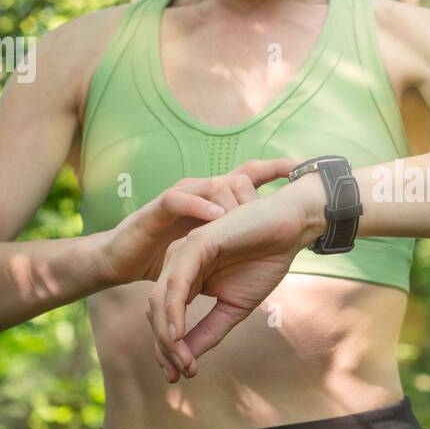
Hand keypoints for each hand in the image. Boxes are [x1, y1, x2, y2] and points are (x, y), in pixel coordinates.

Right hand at [97, 158, 301, 285]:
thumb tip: (277, 247)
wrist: (124, 260)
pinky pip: (179, 200)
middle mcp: (202, 194)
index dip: (276, 171)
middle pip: (239, 174)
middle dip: (266, 171)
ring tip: (257, 207)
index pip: (250, 179)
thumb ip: (236, 248)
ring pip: (213, 184)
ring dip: (235, 195)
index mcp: (217, 203)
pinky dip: (199, 207)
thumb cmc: (169, 255)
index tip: (305, 168)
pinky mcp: (157, 209)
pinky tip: (217, 218)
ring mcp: (181, 197)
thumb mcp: (210, 254)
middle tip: (293, 173)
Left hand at [147, 180, 320, 380]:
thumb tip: (186, 362)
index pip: (166, 317)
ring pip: (161, 299)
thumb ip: (209, 331)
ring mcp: (184, 252)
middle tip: (175, 374)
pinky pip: (177, 282)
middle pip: (156, 311)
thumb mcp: (234, 307)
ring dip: (167, 334)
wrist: (290, 227)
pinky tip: (176, 334)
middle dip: (163, 347)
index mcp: (186, 277)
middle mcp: (178, 264)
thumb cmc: (264, 260)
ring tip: (179, 360)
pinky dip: (173, 310)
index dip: (168, 349)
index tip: (179, 376)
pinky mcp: (196, 243)